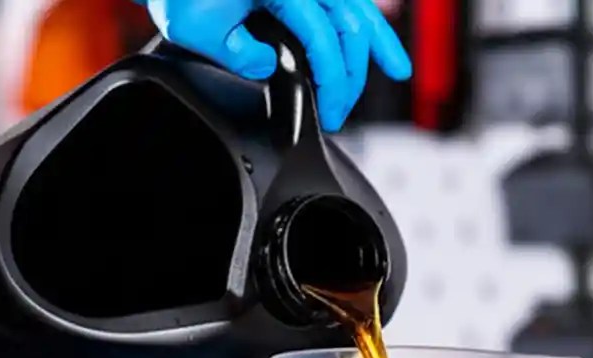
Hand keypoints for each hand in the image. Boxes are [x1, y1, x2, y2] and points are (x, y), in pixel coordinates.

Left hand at [139, 0, 412, 130]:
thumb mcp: (193, 27)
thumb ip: (237, 52)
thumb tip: (269, 67)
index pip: (323, 40)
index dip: (332, 82)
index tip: (330, 112)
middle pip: (349, 27)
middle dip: (352, 76)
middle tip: (341, 112)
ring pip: (357, 8)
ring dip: (379, 40)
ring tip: (398, 69)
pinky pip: (346, 2)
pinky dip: (365, 19)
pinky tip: (376, 38)